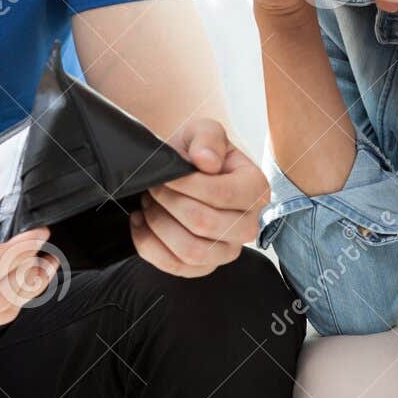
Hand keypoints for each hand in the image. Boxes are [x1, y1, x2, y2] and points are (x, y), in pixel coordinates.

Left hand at [131, 118, 270, 276]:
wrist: (183, 173)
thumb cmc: (196, 152)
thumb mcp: (202, 131)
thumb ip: (207, 137)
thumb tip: (207, 161)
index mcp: (256, 190)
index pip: (222, 195)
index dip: (186, 185)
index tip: (165, 175)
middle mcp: (249, 225)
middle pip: (204, 224)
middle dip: (168, 202)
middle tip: (154, 186)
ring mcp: (228, 250)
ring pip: (190, 251)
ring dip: (159, 224)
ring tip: (149, 203)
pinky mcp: (205, 267)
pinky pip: (175, 267)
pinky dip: (149, 245)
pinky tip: (141, 223)